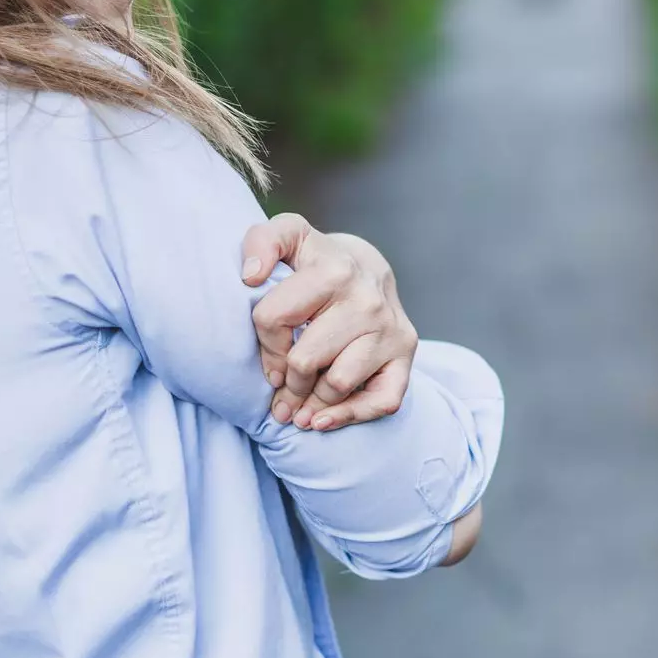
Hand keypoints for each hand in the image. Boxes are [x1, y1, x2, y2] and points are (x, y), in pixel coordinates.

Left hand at [240, 213, 416, 430]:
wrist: (369, 268)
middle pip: (304, 362)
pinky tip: (322, 420)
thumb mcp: (290, 237)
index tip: (268, 353)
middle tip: (279, 388)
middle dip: (285, 382)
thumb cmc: (318, 261)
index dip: (263, 344)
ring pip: (337, 384)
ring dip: (310, 404)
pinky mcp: (406, 354)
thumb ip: (262, 241)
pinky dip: (349, 417)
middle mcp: (367, 299)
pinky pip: (381, 402)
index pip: (274, 320)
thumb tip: (251, 275)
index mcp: (333, 270)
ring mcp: (390, 329)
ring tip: (297, 406)